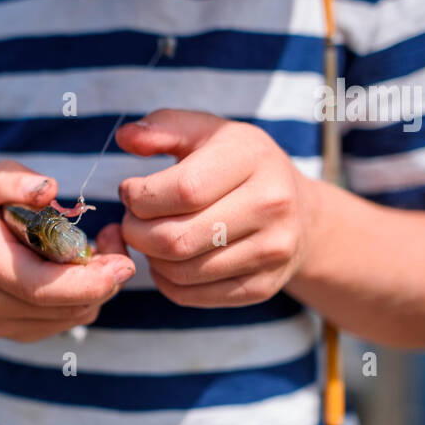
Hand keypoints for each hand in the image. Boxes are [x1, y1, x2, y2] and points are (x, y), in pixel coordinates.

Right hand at [0, 161, 135, 341]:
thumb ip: (9, 178)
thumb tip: (48, 190)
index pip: (37, 284)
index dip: (87, 280)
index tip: (122, 262)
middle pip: (60, 305)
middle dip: (102, 280)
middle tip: (116, 243)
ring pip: (70, 316)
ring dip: (96, 287)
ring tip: (94, 248)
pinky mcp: (13, 333)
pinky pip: (66, 321)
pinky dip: (83, 297)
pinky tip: (76, 268)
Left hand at [116, 109, 316, 307]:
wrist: (300, 210)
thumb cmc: (238, 165)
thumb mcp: (206, 131)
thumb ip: (163, 127)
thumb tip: (124, 137)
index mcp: (252, 159)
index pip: (182, 190)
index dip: (139, 196)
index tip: (129, 191)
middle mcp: (271, 205)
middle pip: (176, 238)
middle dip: (136, 232)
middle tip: (131, 220)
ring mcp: (272, 251)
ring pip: (180, 272)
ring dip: (148, 257)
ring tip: (148, 237)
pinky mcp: (262, 287)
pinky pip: (191, 296)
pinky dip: (164, 281)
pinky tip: (166, 260)